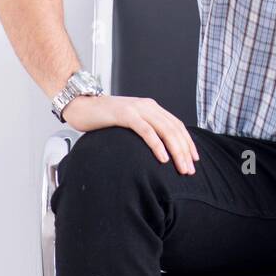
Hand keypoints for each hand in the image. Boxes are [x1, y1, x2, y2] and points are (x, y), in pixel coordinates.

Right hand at [62, 94, 199, 174]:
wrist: (80, 105)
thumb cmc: (103, 118)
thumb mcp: (129, 122)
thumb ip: (144, 130)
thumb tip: (158, 149)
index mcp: (151, 108)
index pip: (177, 125)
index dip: (188, 142)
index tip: (195, 159)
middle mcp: (148, 106)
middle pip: (174, 129)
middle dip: (185, 151)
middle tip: (189, 170)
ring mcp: (137, 109)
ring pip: (165, 130)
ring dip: (176, 151)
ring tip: (181, 167)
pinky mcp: (125, 114)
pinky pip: (146, 131)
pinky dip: (157, 145)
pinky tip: (163, 158)